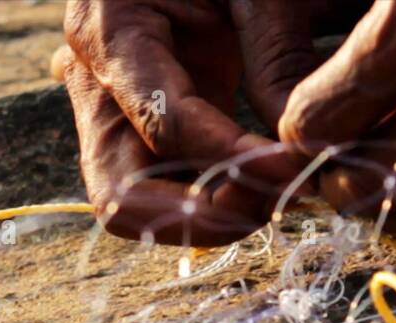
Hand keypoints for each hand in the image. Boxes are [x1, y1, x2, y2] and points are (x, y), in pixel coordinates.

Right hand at [55, 0, 367, 245]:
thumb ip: (278, 53)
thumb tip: (300, 152)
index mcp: (111, 29)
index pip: (163, 125)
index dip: (229, 162)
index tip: (291, 170)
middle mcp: (95, 83)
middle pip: (120, 196)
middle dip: (199, 217)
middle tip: (273, 205)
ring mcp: (112, 111)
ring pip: (136, 207)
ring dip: (206, 219)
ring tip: (277, 196)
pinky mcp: (140, 125)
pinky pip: (162, 187)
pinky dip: (212, 202)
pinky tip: (268, 184)